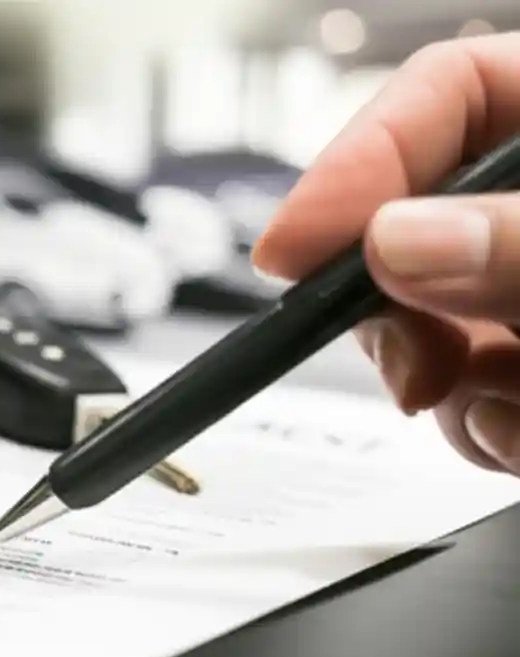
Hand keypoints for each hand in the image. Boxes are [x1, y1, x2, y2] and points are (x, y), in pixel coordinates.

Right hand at [253, 33, 519, 476]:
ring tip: (512, 411)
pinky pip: (473, 397)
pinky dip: (486, 430)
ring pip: (431, 326)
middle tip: (402, 360)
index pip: (443, 93)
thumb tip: (399, 242)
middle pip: (411, 223)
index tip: (292, 248)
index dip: (356, 162)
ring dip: (445, 387)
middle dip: (389, 305)